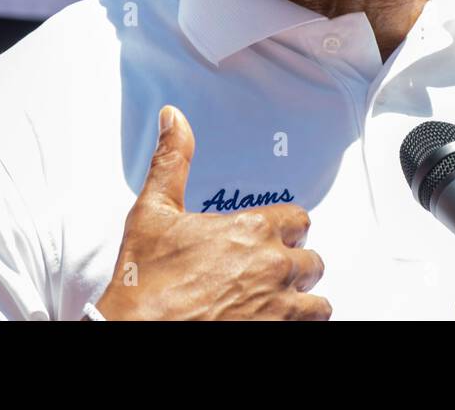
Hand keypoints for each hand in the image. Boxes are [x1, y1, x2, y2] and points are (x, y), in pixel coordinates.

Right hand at [94, 105, 329, 319]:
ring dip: (301, 301)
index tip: (268, 238)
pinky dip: (294, 326)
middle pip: (312, 261)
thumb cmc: (144, 283)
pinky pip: (309, 329)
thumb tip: (173, 118)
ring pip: (317, 302)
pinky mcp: (278, 335)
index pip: (299, 221)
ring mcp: (279, 309)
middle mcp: (274, 268)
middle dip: (293, 266)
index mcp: (251, 230)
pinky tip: (270, 322)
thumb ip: (172, 160)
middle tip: (266, 274)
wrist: (137, 334)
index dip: (284, 230)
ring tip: (274, 304)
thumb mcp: (152, 212)